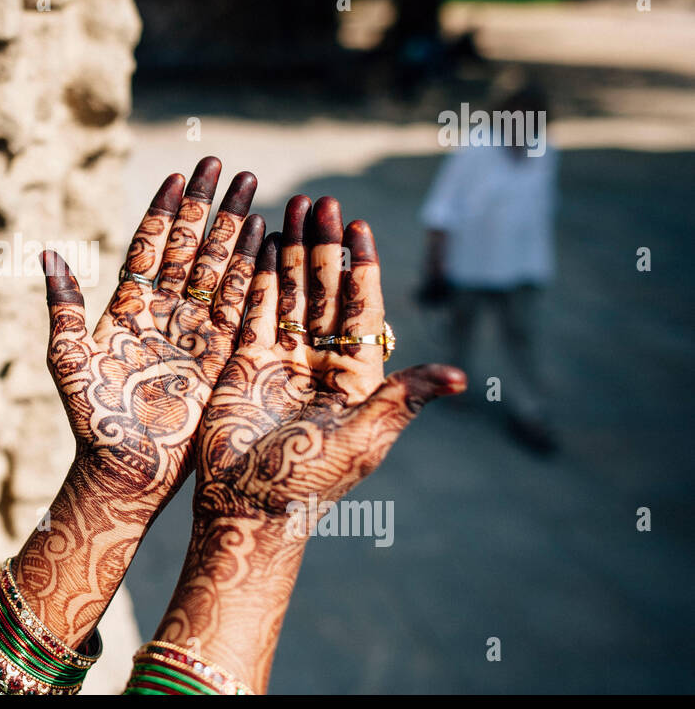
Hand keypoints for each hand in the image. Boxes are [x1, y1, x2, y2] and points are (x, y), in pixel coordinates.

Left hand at [42, 157, 265, 506]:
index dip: (164, 210)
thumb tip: (46, 253)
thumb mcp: (69, 357)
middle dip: (206, 204)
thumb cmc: (91, 418)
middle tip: (222, 162)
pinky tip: (265, 236)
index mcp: (128, 308)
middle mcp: (165, 313)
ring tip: (252, 185)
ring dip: (234, 225)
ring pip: (217, 266)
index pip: (149, 245)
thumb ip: (64, 305)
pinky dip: (252, 269)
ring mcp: (195, 331)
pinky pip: (239, 303)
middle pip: (189, 246)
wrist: (126, 469)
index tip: (178, 174)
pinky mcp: (221, 353)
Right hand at [194, 195, 465, 520]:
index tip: (359, 225)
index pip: (363, 309)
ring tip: (294, 205)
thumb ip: (404, 398)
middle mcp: (321, 361)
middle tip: (322, 200)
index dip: (362, 267)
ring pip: (291, 290)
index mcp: (357, 377)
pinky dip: (258, 274)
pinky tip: (261, 240)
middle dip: (325, 244)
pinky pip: (253, 308)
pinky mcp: (244, 362)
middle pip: (326, 289)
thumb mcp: (364, 440)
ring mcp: (281, 358)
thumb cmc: (308, 483)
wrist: (246, 508)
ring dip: (294, 249)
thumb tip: (463, 377)